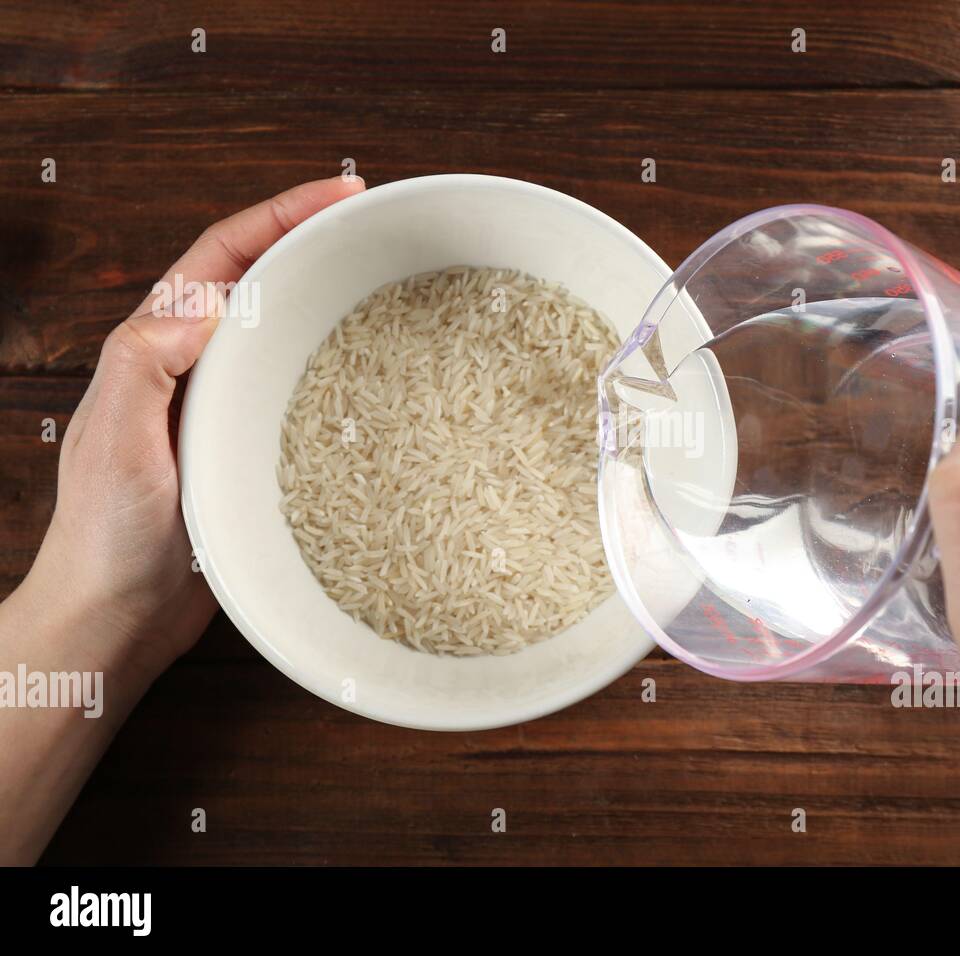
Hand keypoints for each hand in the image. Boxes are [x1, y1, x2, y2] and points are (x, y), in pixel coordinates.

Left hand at [0, 177, 362, 863]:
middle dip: (313, 240)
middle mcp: (191, 368)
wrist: (117, 618)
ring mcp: (223, 408)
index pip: (222, 257)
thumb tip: (210, 303)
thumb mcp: (115, 442)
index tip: (342, 195)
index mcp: (153, 349)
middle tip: (376, 224)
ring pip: (282, 333)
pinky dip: (334, 367)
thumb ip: (144, 364)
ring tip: (384, 282)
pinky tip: (372, 375)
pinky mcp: (250, 448)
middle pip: (258, 281)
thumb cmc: (105, 538)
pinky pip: (297, 390)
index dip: (281, 216)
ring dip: (327, 298)